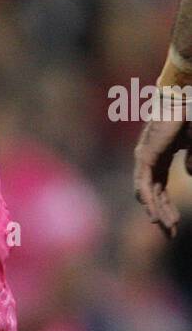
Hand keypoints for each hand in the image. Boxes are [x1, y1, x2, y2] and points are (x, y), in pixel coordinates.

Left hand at [134, 109, 191, 237]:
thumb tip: (190, 173)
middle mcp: (148, 158)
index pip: (159, 188)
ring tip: (165, 227)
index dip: (166, 206)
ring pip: (146, 192)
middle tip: (169, 233)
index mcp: (159, 155)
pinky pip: (145, 184)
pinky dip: (150, 201)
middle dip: (161, 214)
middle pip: (152, 193)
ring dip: (155, 211)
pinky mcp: (145, 155)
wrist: (184, 98)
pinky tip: (155, 215)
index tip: (174, 224)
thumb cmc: (190, 116)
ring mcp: (144, 157)